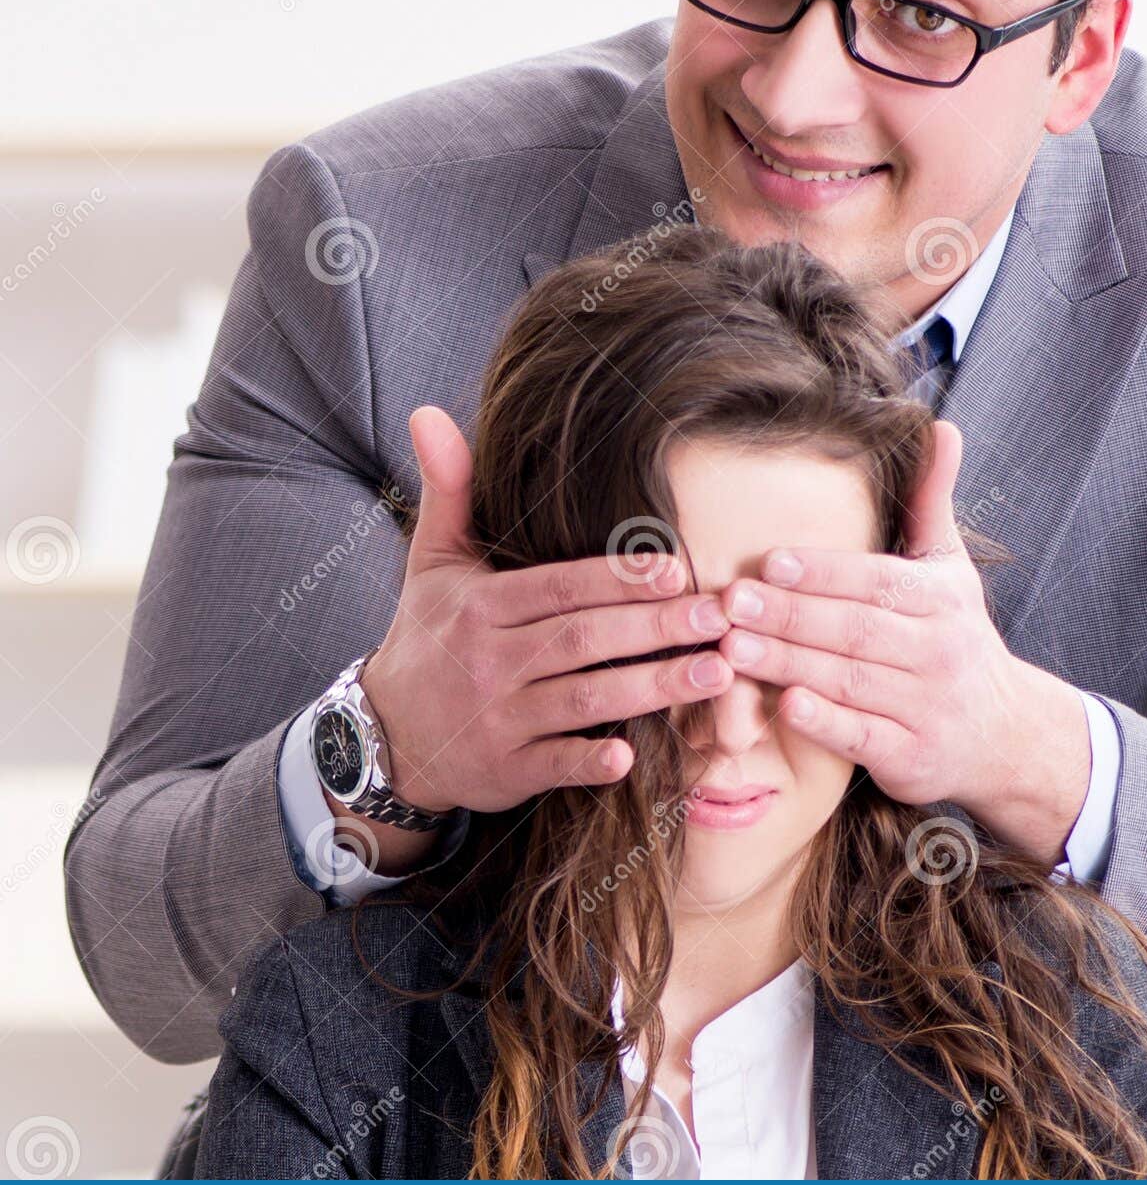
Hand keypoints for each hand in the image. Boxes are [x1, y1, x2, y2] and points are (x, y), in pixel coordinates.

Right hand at [339, 406, 737, 860]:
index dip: (619, 579)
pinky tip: (633, 755)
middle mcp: (489, 662)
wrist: (385, 733)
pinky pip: (554, 765)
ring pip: (583, 702)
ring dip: (652, 689)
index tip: (679, 569)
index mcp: (481, 607)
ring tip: (716, 673)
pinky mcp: (506, 771)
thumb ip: (448, 489)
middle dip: (657, 630)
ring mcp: (497, 720)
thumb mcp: (433, 561)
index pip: (561, 587)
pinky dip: (589, 762)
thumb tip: (429, 412)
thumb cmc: (430, 635)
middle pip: (583, 640)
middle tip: (722, 618)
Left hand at [714, 420, 1091, 865]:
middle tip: (730, 602)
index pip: (877, 581)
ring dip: (787, 664)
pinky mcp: (913, 757)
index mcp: (942, 599)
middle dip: (790, 615)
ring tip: (732, 647)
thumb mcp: (952, 569)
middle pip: (855, 629)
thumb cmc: (958, 640)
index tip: (769, 563)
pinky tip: (785, 705)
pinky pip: (863, 737)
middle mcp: (939, 650)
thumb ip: (933, 501)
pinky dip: (825, 723)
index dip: (823, 572)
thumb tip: (940, 427)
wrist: (1007, 735)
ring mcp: (927, 706)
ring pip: (849, 680)